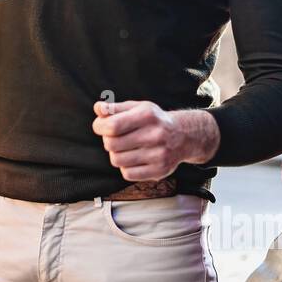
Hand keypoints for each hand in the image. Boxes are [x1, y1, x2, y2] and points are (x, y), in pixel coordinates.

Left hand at [91, 100, 219, 181]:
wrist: (183, 136)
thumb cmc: (154, 121)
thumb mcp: (137, 108)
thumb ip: (115, 108)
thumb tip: (98, 108)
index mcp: (148, 115)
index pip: (112, 126)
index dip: (100, 126)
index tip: (100, 126)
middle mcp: (155, 135)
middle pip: (111, 144)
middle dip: (108, 140)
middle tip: (115, 137)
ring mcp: (159, 155)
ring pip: (117, 160)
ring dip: (116, 154)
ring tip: (125, 148)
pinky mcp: (159, 171)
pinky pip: (127, 174)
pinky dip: (126, 167)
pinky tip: (133, 158)